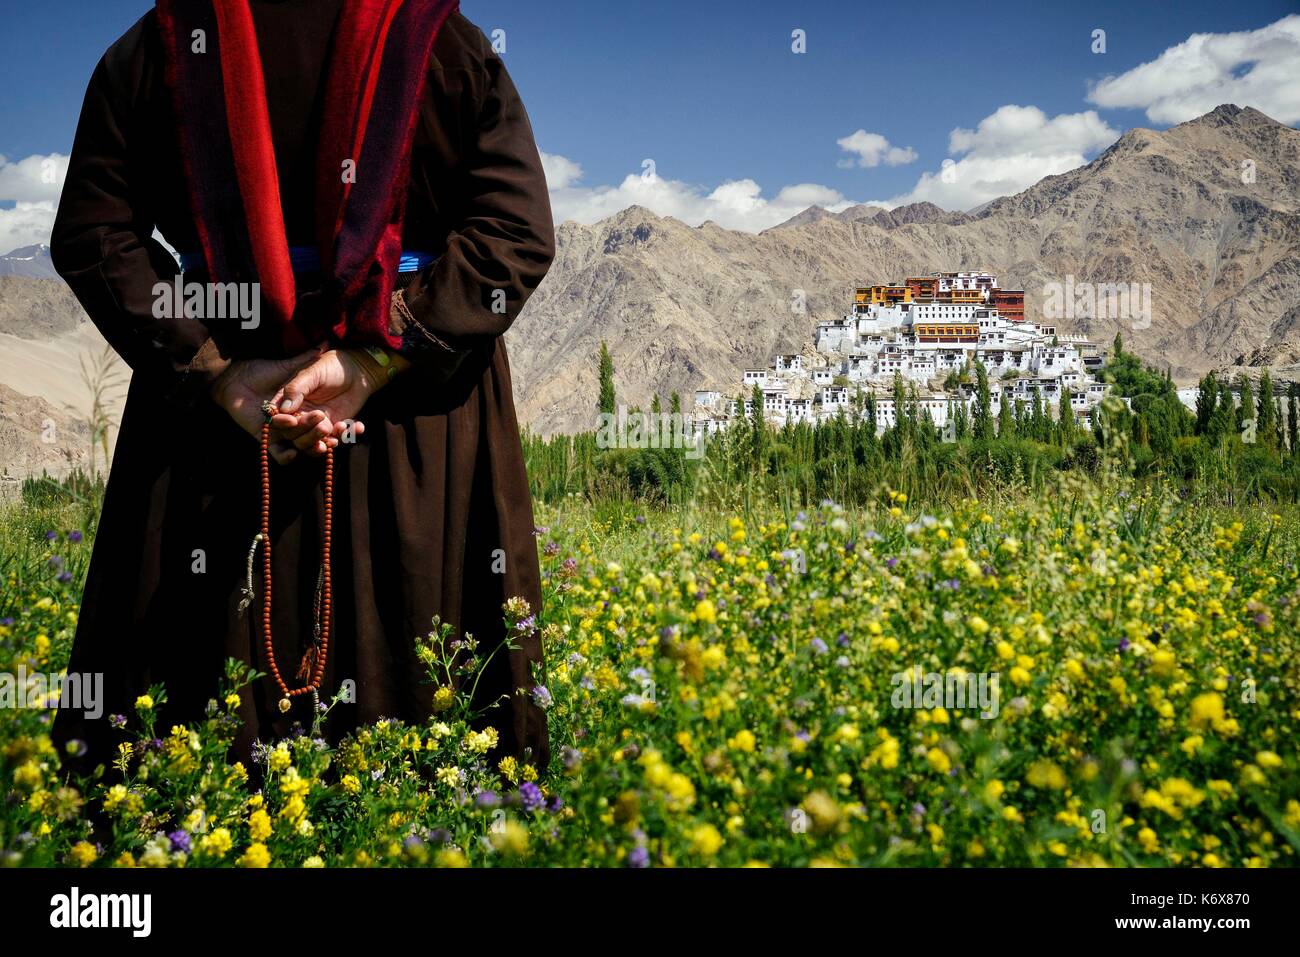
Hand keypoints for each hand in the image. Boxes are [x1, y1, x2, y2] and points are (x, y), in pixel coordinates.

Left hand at [210, 349, 325, 459]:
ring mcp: (281, 432)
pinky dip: (285, 456)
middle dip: (322, 433)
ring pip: (300, 444)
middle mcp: (295, 420)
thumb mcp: (288, 366)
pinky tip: (293, 453)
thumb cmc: (261, 370)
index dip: (336, 423)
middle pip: (313, 433)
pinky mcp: (266, 439)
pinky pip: (278, 453)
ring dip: (309, 444)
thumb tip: (325, 345)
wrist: (234, 378)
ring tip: (319, 444)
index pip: (322, 418)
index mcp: (303, 406)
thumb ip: (306, 359)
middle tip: (328, 428)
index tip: (348, 424)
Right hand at [268, 349, 380, 458]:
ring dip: (324, 441)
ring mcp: (316, 424)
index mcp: (289, 401)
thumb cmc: (331, 366)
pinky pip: (335, 441)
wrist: (356, 370)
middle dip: (307, 431)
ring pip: (311, 444)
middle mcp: (300, 415)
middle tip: (322, 418)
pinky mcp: (333, 428)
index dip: (282, 423)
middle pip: (294, 435)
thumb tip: (283, 409)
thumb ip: (297, 388)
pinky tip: (357, 426)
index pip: (278, 418)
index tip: (293, 421)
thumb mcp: (312, 372)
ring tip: (340, 427)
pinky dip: (346, 436)